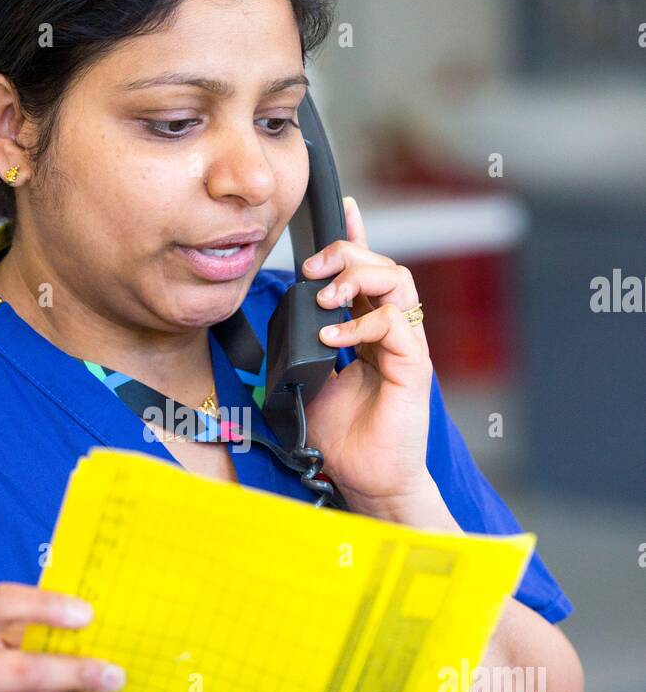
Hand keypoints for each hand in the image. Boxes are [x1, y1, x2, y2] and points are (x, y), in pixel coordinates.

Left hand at [300, 196, 433, 509]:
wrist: (370, 481)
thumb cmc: (345, 440)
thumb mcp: (310, 384)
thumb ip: (302, 350)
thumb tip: (277, 328)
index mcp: (368, 332)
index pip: (366, 274)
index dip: (355, 238)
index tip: (341, 210)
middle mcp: (392, 333)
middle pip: (382, 266)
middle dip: (346, 254)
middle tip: (312, 268)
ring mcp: (406, 347)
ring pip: (396, 281)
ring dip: (356, 278)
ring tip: (325, 298)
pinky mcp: (414, 367)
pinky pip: (395, 324)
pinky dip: (361, 323)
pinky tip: (333, 337)